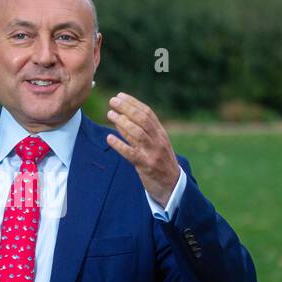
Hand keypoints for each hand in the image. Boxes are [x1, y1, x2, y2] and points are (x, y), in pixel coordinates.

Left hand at [105, 92, 180, 206]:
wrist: (172, 185)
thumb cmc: (160, 162)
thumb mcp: (154, 145)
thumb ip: (139, 132)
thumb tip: (120, 119)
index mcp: (161, 133)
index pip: (148, 113)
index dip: (133, 103)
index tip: (120, 95)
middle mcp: (158, 141)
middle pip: (143, 120)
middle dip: (127, 108)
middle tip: (113, 101)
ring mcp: (153, 153)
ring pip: (138, 134)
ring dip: (122, 122)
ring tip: (110, 114)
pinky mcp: (146, 166)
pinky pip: (131, 153)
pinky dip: (120, 145)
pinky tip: (109, 138)